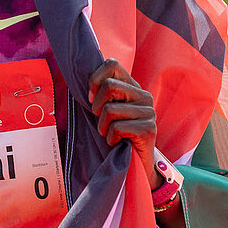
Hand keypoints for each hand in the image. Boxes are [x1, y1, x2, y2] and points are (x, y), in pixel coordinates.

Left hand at [87, 59, 160, 187]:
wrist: (137, 163)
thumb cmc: (118, 134)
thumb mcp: (109, 110)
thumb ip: (102, 93)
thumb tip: (79, 78)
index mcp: (133, 87)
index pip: (112, 64)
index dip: (95, 79)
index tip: (91, 98)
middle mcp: (144, 96)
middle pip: (109, 86)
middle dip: (96, 106)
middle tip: (100, 120)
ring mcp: (149, 112)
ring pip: (110, 109)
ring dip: (103, 126)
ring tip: (110, 134)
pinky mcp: (149, 129)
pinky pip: (117, 128)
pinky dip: (111, 138)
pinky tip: (118, 142)